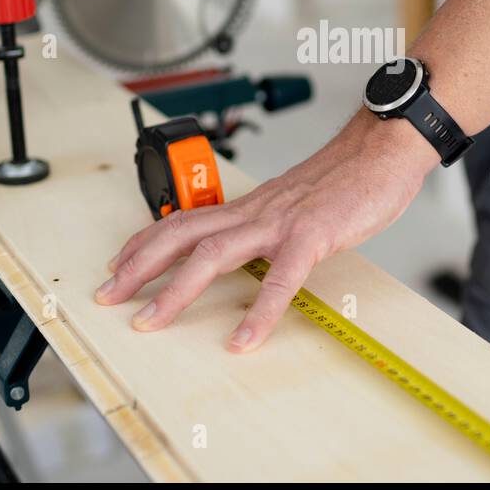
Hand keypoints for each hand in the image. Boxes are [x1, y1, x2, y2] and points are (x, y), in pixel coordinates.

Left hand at [97, 111, 436, 351]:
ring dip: (174, 291)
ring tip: (150, 323)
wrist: (383, 148)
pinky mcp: (312, 236)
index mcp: (250, 206)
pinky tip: (242, 341)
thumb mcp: (294, 201)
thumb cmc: (346, 178)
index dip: (143, 244)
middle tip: (107, 296)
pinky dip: (258, 314)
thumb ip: (268, 225)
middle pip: (180, 235)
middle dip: (137, 266)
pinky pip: (279, 280)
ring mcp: (280, 223)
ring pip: (212, 255)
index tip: (116, 266)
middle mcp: (254, 211)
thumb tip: (250, 251)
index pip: (182, 221)